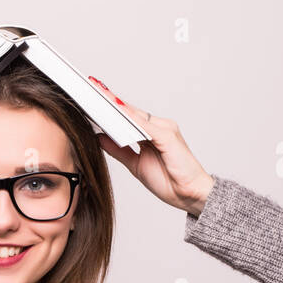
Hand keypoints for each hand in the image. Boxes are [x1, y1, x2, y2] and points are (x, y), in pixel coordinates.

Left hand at [88, 76, 214, 215]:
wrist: (190, 195)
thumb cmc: (169, 180)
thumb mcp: (135, 165)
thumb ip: (119, 151)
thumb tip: (100, 138)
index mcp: (153, 133)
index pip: (128, 115)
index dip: (111, 107)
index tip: (93, 97)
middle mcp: (160, 127)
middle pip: (131, 111)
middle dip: (111, 100)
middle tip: (92, 87)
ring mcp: (165, 129)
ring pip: (136, 115)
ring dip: (117, 106)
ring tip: (98, 96)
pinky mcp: (168, 137)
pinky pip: (145, 126)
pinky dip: (130, 119)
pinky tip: (116, 114)